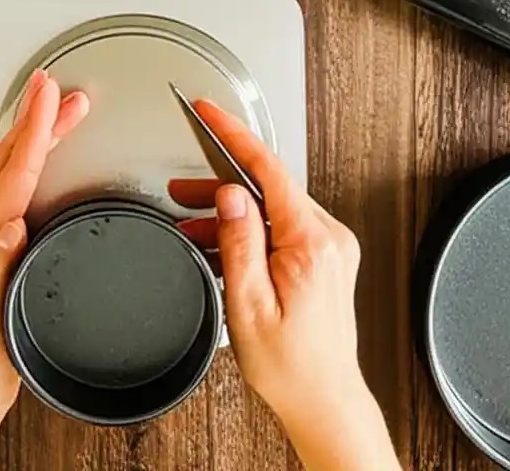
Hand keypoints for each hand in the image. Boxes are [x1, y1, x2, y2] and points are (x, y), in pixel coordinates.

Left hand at [0, 70, 87, 470]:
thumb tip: (12, 227)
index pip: (11, 178)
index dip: (34, 132)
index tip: (50, 98)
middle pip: (6, 163)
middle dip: (34, 120)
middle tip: (59, 90)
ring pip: (5, 175)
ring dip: (30, 138)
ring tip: (55, 113)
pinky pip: (7, 195)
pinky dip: (25, 166)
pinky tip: (37, 163)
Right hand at [169, 100, 398, 470]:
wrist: (323, 398)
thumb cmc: (291, 366)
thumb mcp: (248, 303)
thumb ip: (239, 242)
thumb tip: (231, 194)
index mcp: (311, 243)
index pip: (269, 169)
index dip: (233, 135)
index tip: (209, 111)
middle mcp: (328, 239)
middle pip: (267, 188)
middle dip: (219, 186)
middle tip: (180, 190)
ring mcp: (329, 248)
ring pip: (272, 209)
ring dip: (232, 214)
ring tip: (191, 226)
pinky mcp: (325, 259)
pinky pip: (282, 229)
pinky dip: (249, 233)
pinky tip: (220, 247)